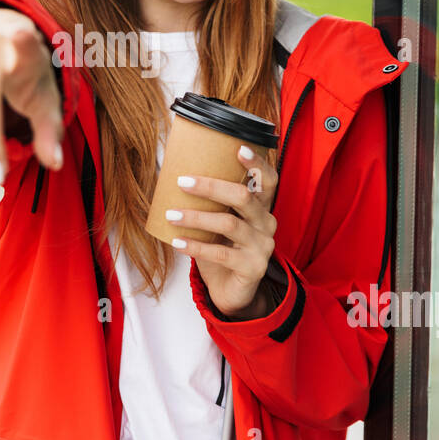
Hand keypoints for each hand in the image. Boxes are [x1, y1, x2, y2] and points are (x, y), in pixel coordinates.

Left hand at [165, 145, 278, 318]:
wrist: (231, 291)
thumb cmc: (223, 249)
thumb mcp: (219, 222)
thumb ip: (210, 203)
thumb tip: (174, 176)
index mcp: (261, 208)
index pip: (268, 180)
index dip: (257, 163)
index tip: (239, 148)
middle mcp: (266, 223)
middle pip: (243, 196)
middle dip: (211, 186)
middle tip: (182, 182)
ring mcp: (262, 246)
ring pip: (229, 223)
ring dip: (196, 217)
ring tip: (171, 214)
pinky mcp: (252, 268)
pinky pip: (221, 254)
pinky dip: (196, 246)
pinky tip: (177, 242)